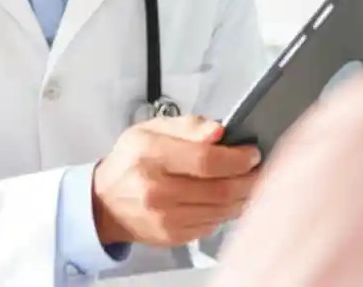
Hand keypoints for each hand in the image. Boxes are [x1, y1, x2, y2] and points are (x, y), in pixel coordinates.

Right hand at [92, 115, 261, 246]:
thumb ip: (188, 126)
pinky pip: (212, 225)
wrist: (105, 202)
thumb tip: (218, 131)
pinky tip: (224, 199)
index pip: (206, 160)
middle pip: (220, 189)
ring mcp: (165, 218)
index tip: (251, 153)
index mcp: (151, 156)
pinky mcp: (172, 236)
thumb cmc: (131, 162)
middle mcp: (156, 190)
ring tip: (245, 182)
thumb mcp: (152, 130)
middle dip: (248, 178)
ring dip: (241, 196)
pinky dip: (225, 212)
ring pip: (221, 210)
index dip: (237, 158)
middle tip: (257, 169)